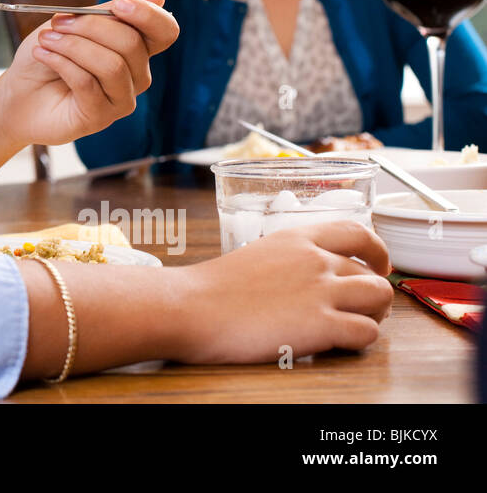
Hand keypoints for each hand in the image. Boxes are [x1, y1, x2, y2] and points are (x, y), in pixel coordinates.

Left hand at [0, 0, 177, 146]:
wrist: (16, 93)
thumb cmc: (47, 56)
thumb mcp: (73, 24)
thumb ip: (110, 11)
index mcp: (136, 49)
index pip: (165, 32)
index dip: (148, 15)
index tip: (118, 3)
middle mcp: (136, 76)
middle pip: (132, 43)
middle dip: (90, 26)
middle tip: (57, 22)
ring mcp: (121, 99)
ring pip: (111, 64)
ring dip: (72, 46)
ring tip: (46, 41)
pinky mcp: (100, 117)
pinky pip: (88, 83)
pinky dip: (62, 63)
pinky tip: (44, 56)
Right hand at [171, 220, 393, 364]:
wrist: (193, 307)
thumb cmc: (213, 287)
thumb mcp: (256, 255)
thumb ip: (288, 261)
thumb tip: (304, 280)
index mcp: (297, 238)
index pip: (358, 231)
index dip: (377, 250)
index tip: (377, 265)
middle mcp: (315, 260)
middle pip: (373, 273)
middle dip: (374, 293)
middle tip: (363, 309)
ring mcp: (321, 292)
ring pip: (380, 298)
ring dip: (375, 315)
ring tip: (355, 325)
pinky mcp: (321, 325)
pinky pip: (367, 333)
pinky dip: (360, 340)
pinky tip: (339, 343)